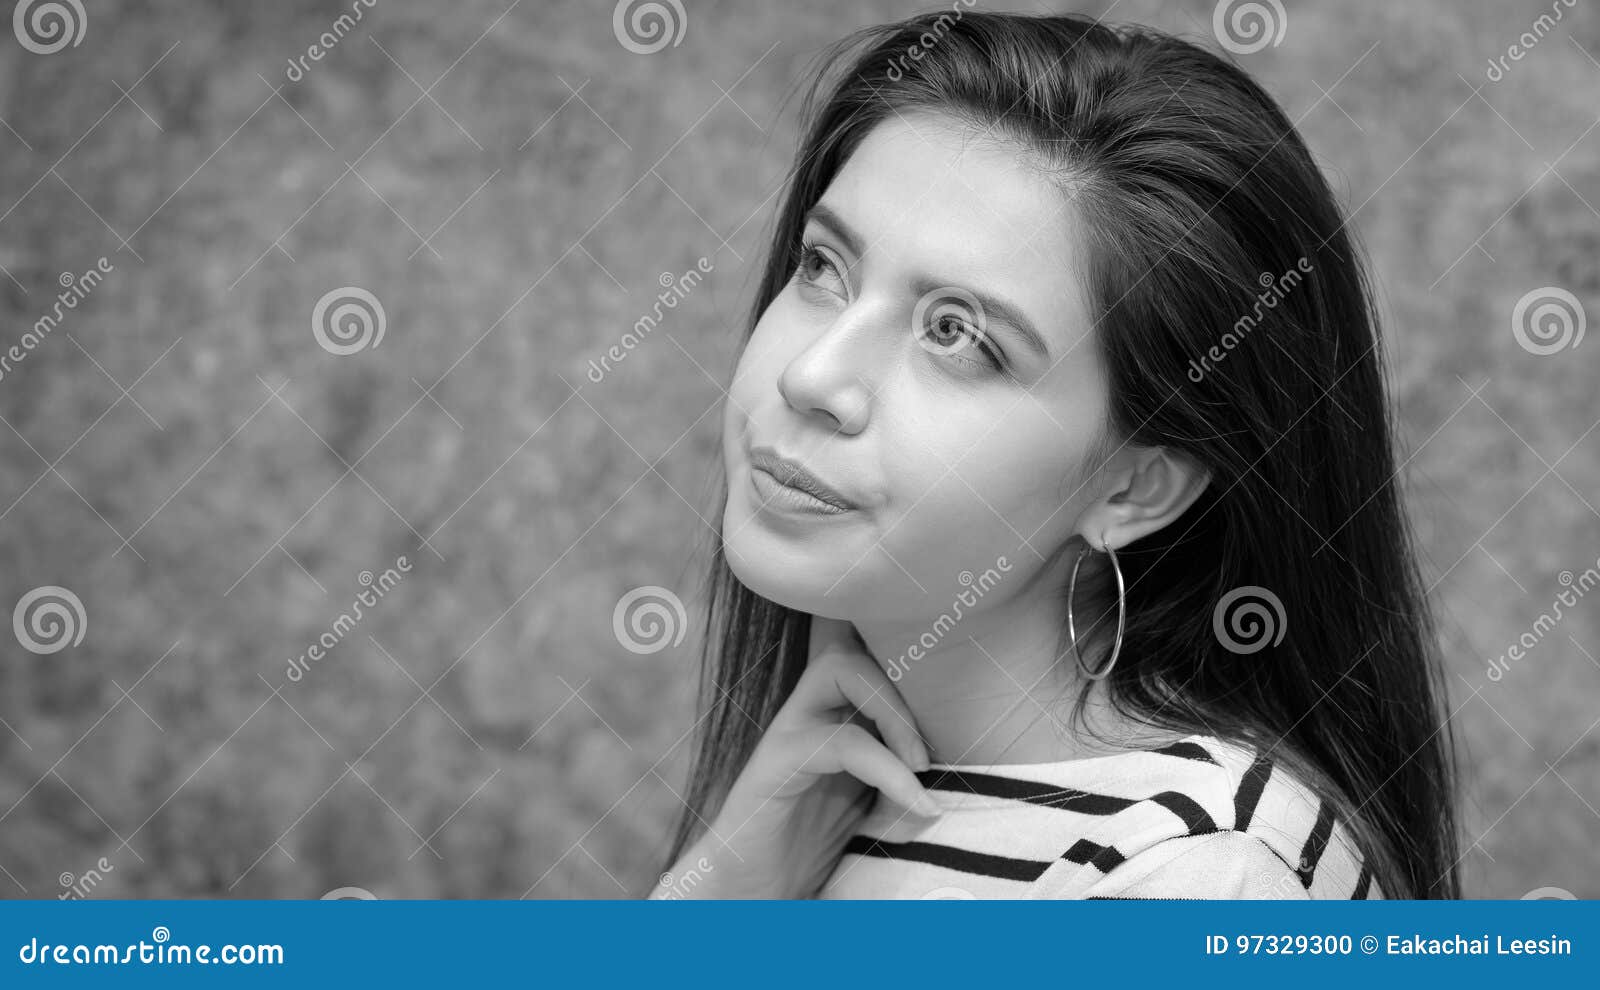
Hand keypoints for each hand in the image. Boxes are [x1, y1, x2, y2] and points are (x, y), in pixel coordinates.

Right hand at [664, 615, 940, 898]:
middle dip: (906, 665)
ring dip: (895, 710)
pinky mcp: (777, 762)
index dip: (902, 632)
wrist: (752, 892)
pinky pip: (842, 742)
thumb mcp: (879, 804)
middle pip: (853, 635)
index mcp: (837, 707)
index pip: (865, 640)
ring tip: (923, 765)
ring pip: (840, 666)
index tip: (954, 657)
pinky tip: (916, 802)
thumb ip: (910, 777)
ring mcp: (790, 728)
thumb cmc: (817, 846)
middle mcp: (811, 706)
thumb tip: (959, 774)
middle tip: (939, 731)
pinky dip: (889, 770)